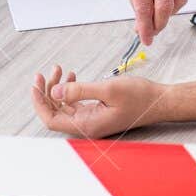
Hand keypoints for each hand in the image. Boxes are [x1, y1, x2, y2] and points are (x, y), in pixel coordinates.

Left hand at [31, 65, 165, 137]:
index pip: (51, 119)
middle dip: (48, 91)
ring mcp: (92, 120)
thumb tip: (54, 92)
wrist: (159, 102)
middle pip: (56, 111)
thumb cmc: (139, 97)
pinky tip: (72, 77)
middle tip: (48, 71)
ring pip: (65, 106)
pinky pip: (76, 104)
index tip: (36, 84)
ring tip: (60, 69)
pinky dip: (70, 90)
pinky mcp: (97, 114)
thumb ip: (80, 91)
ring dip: (59, 88)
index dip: (40, 102)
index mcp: (87, 124)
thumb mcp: (108, 89)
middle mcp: (87, 126)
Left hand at [112, 0, 191, 45]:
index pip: (144, 7)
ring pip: (180, 0)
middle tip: (153, 31)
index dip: (145, 27)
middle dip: (159, 24)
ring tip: (158, 12)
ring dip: (170, 12)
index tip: (146, 38)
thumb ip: (135, 0)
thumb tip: (143, 24)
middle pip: (166, 6)